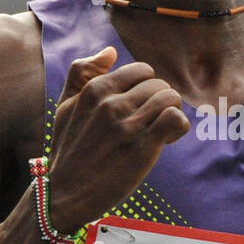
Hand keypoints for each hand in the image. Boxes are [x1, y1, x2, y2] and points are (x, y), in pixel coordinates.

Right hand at [44, 46, 188, 230]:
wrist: (64, 193)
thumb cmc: (68, 150)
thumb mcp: (64, 106)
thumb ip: (82, 73)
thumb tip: (110, 50)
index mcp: (95, 90)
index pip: (142, 70)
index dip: (147, 88)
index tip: (141, 107)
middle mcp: (111, 104)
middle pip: (159, 85)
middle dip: (160, 102)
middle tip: (151, 123)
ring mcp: (127, 126)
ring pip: (170, 98)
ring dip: (171, 113)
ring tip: (160, 131)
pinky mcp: (142, 148)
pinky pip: (175, 118)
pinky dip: (179, 126)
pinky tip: (168, 139)